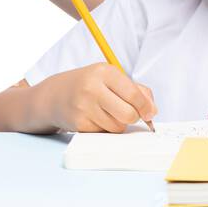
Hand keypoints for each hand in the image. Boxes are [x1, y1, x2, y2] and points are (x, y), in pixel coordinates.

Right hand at [40, 62, 157, 132]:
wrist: (55, 95)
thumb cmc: (89, 85)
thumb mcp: (111, 78)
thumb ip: (137, 90)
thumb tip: (152, 111)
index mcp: (105, 72)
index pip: (134, 94)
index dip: (145, 107)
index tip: (148, 113)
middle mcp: (92, 88)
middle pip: (128, 114)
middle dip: (132, 117)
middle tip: (126, 113)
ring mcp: (84, 107)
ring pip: (117, 127)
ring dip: (117, 124)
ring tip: (106, 113)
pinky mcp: (78, 123)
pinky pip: (104, 134)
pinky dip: (104, 129)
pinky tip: (94, 118)